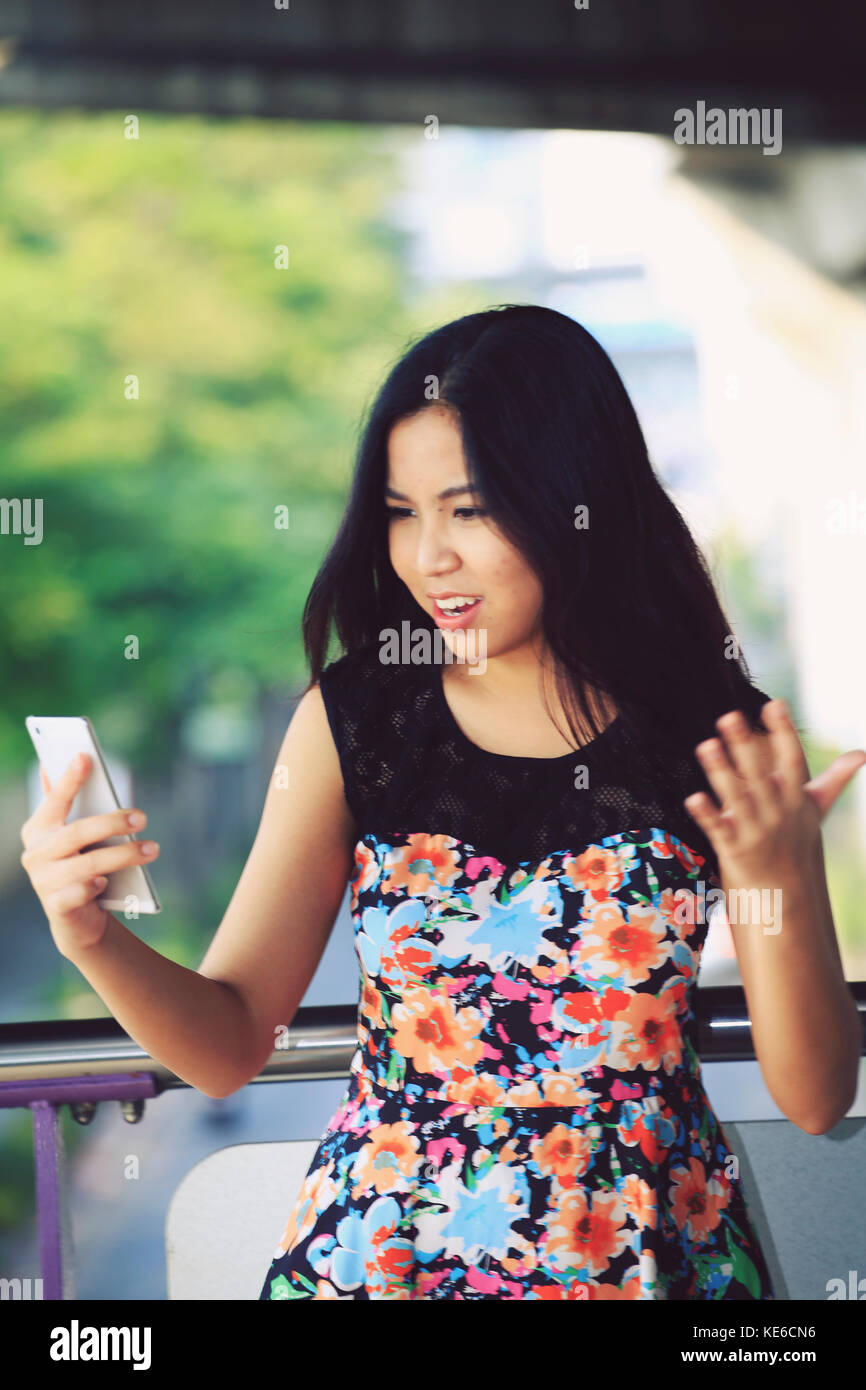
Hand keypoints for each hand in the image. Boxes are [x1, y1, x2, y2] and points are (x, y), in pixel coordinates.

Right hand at [19, 752, 159, 957]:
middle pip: (78, 833)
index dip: (69, 779)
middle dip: (113, 823)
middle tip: (142, 818)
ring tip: (152, 848)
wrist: (76, 918)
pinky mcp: (56, 907)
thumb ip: (68, 803)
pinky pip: (77, 894)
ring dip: (123, 855)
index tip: (85, 756)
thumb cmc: (78, 865)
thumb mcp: (74, 836)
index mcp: (39, 829)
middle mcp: (36, 853)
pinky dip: (93, 887)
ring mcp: (43, 881)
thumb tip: (69, 759)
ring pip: (87, 865)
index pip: (55, 801)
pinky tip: (107, 881)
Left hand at [683, 699, 865, 886]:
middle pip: (759, 773)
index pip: (791, 759)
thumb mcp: (816, 809)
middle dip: (744, 746)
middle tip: (729, 716)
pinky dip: (707, 815)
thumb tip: (862, 754)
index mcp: (795, 797)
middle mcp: (776, 811)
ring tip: (706, 745)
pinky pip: (719, 829)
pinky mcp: (734, 848)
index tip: (775, 705)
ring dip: (721, 772)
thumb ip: (835, 779)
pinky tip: (693, 798)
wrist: (788, 894)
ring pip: (737, 797)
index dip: (784, 732)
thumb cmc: (797, 842)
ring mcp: (755, 830)